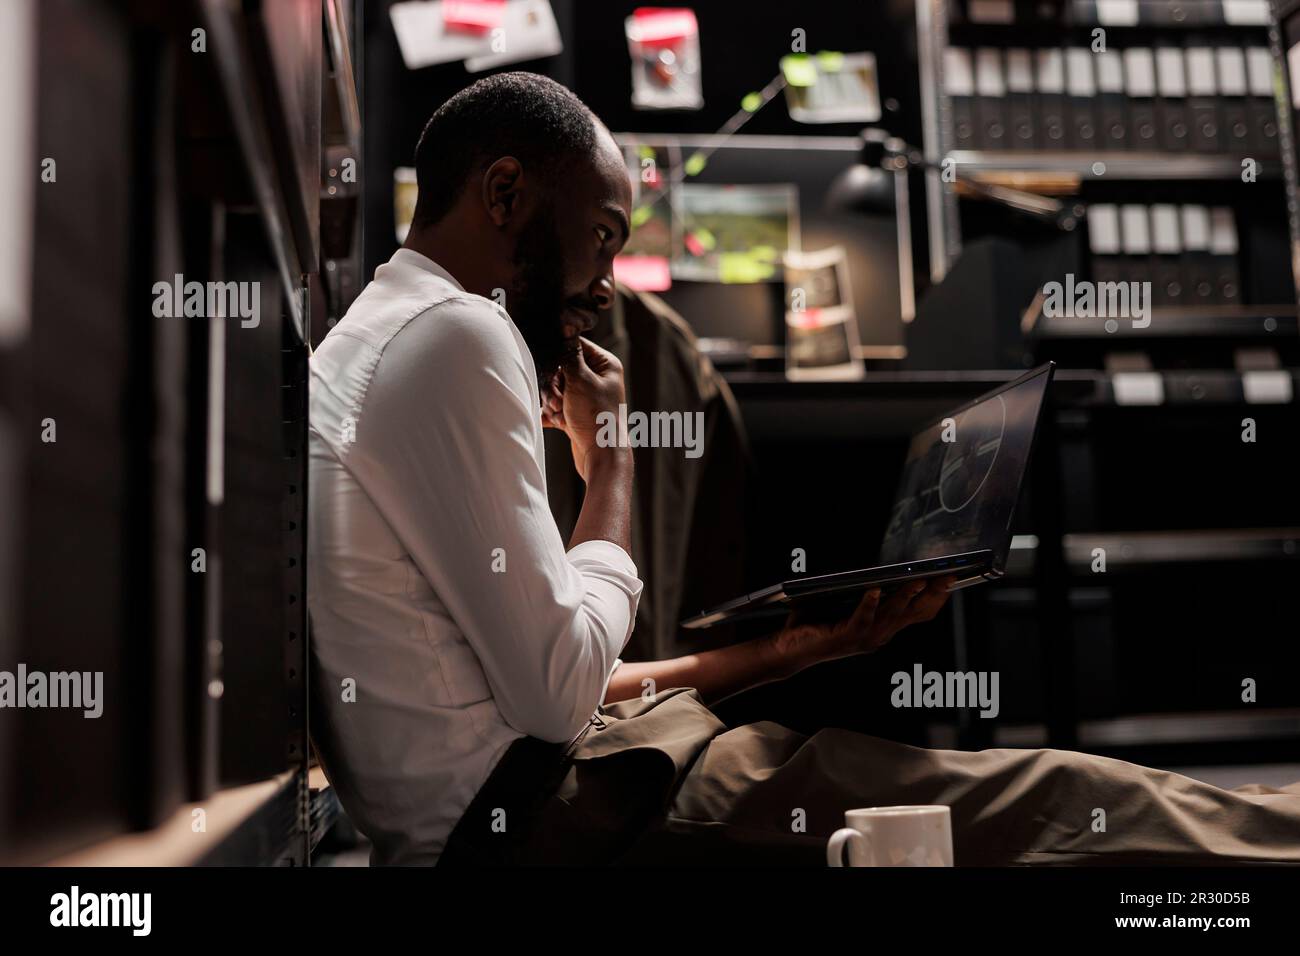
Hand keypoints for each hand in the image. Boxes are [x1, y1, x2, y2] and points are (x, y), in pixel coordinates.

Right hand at [541, 337, 626, 480]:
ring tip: (557, 412)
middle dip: (554, 384)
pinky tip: (553, 420)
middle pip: (562, 368)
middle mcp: (598, 379)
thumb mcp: (580, 380)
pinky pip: (556, 407)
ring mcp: (586, 397)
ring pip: (557, 388)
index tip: (552, 369)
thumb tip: (564, 325)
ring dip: (551, 400)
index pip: (575, 345)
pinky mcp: (577, 415)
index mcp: (606, 365)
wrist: (601, 458)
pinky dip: (552, 414)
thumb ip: (569, 354)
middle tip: (558, 398)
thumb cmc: (597, 418)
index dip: (559, 357)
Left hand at [771, 576, 955, 674]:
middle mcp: (878, 636)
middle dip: (932, 594)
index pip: (918, 614)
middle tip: (947, 577)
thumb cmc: (816, 626)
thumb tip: (882, 566)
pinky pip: (862, 619)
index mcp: (883, 629)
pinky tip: (874, 589)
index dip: (936, 598)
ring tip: (917, 580)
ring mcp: (864, 639)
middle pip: (913, 614)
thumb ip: (866, 592)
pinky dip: (869, 603)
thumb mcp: (848, 607)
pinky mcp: (846, 637)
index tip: (950, 580)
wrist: (790, 651)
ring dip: (905, 596)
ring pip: (892, 616)